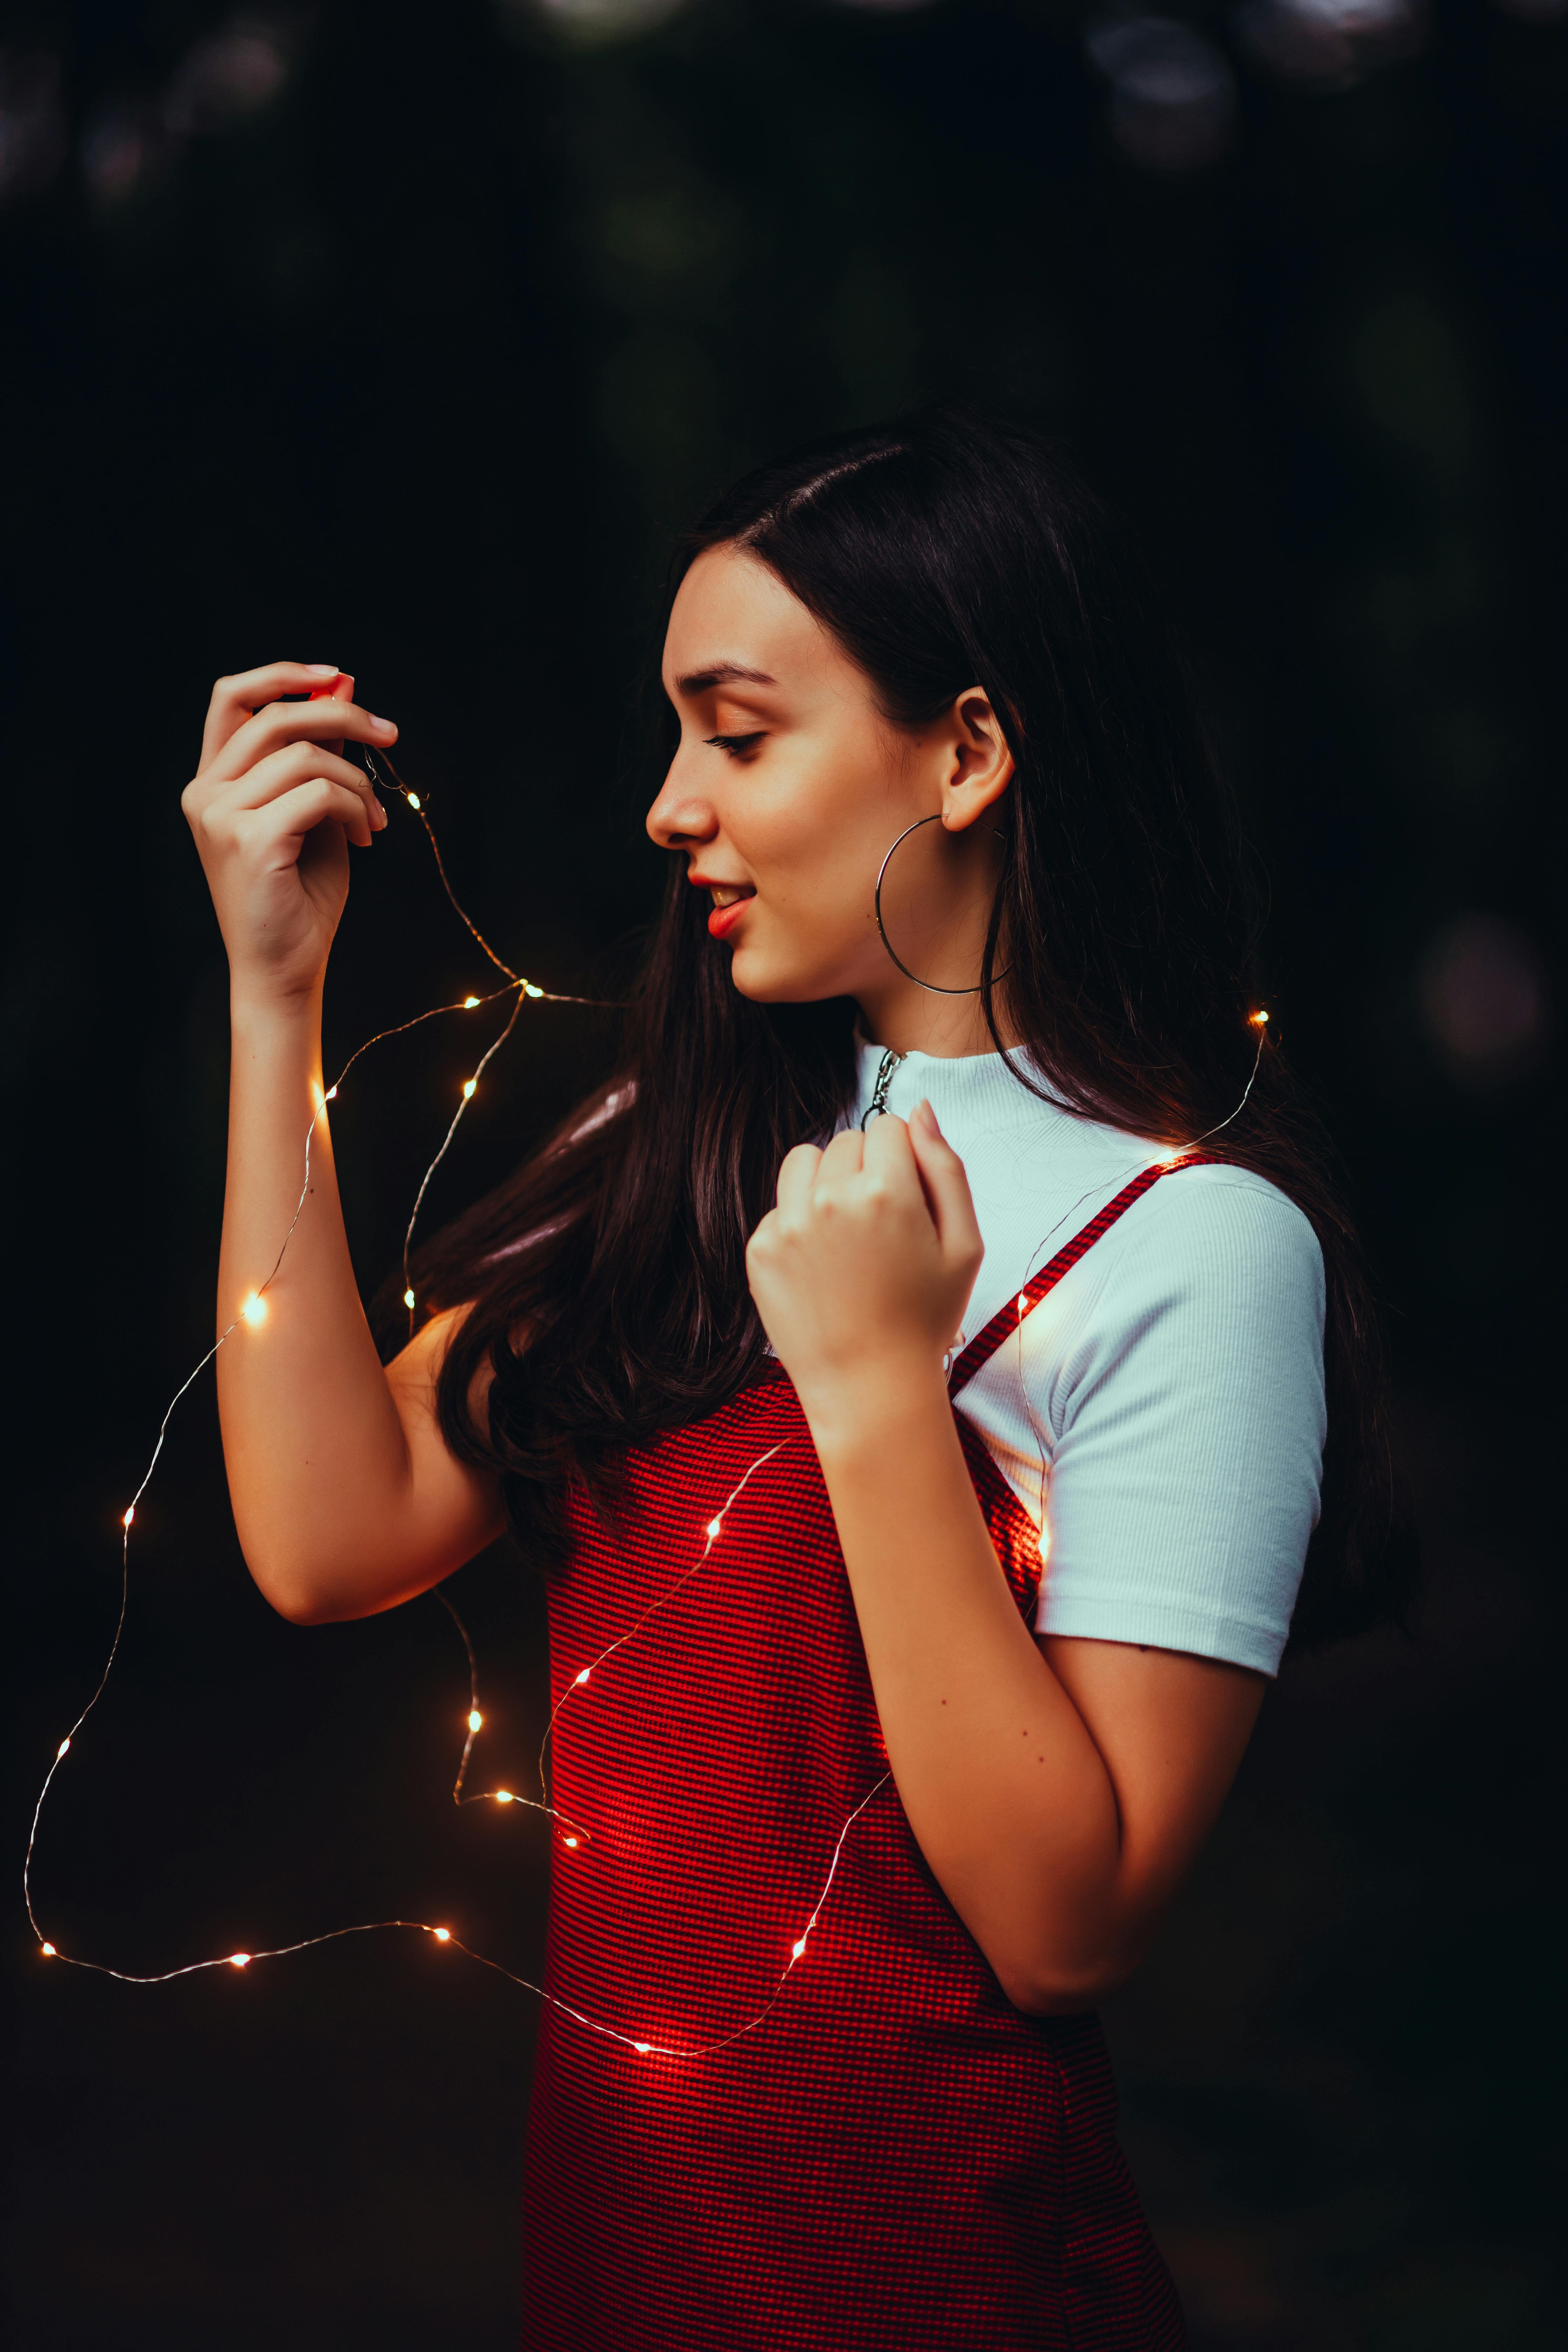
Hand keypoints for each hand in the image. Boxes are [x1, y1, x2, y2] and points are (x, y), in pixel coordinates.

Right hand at [181, 662, 398, 1008]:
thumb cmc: (298, 897)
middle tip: (388, 735)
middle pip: (276, 716)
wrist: (285, 968)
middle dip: (344, 716)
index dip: (282, 676)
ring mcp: (221, 816)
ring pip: (307, 757)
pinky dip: (355, 808)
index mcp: (211, 782)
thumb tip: (342, 692)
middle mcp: (205, 793)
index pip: (232, 699)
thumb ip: (318, 756)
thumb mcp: (313, 813)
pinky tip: (364, 837)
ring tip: (373, 819)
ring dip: (358, 783)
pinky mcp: (251, 839)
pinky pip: (320, 794)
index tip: (335, 677)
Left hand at [746, 1102, 982, 1429]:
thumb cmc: (924, 1316)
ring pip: (806, 1161)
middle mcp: (830, 1199)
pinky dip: (801, 1224)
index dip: (904, 1160)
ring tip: (848, 1236)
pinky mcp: (760, 1249)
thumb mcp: (964, 1244)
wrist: (869, 1386)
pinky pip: (781, 1206)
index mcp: (886, 1191)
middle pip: (848, 1141)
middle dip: (867, 1170)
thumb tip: (920, 1109)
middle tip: (882, 1228)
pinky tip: (823, 1266)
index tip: (908, 1200)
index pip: (888, 1127)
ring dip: (827, 1183)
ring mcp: (788, 1224)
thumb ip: (946, 1166)